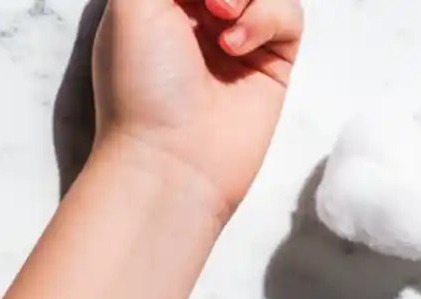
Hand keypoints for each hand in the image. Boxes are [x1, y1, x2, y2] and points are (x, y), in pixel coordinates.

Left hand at [92, 0, 304, 214]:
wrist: (172, 160)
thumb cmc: (139, 84)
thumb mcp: (131, 3)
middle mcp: (195, 12)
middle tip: (212, 1)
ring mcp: (236, 34)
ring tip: (223, 20)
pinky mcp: (272, 60)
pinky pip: (288, 13)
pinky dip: (267, 18)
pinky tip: (238, 46)